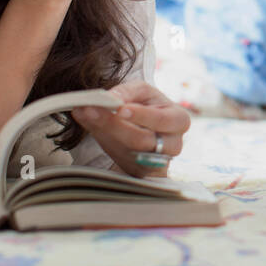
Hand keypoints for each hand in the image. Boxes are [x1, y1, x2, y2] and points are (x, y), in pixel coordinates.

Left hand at [70, 80, 190, 178]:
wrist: (147, 129)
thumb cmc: (147, 107)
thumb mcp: (141, 93)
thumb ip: (125, 92)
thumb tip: (108, 98)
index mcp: (178, 120)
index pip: (161, 120)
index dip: (140, 115)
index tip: (119, 108)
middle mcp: (172, 145)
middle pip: (142, 140)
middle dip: (113, 124)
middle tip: (90, 110)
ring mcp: (156, 163)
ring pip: (128, 152)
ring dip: (105, 134)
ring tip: (87, 116)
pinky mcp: (140, 173)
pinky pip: (120, 162)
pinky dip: (104, 144)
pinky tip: (92, 129)